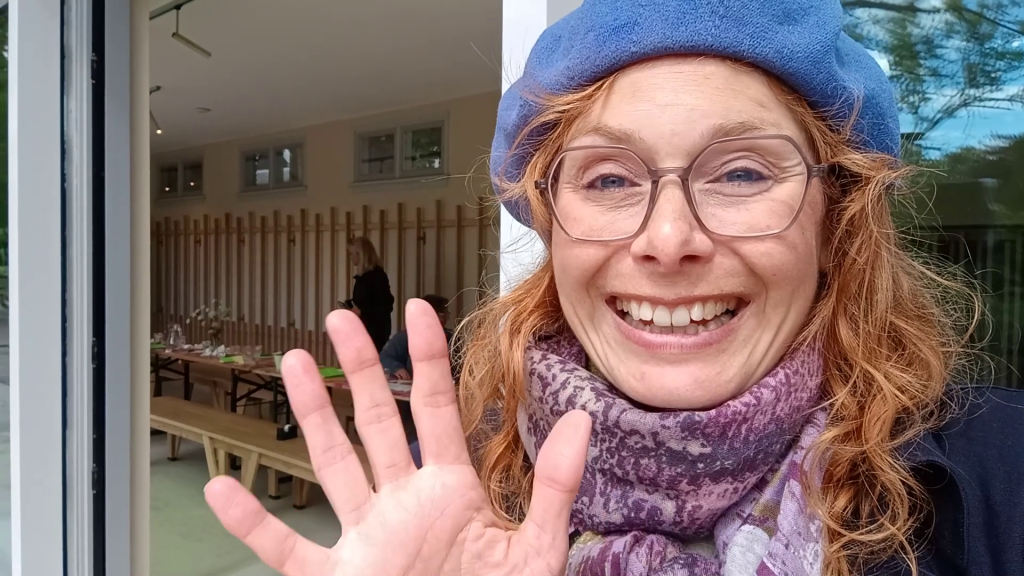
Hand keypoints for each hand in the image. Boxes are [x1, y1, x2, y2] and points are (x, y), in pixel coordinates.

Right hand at [204, 299, 592, 575]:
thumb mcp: (537, 549)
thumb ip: (555, 486)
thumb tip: (581, 420)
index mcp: (451, 492)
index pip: (434, 410)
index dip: (427, 360)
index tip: (419, 310)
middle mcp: (403, 505)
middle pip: (375, 423)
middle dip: (358, 369)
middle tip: (340, 317)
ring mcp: (367, 539)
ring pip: (331, 466)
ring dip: (311, 417)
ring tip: (292, 363)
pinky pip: (287, 550)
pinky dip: (254, 527)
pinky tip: (224, 493)